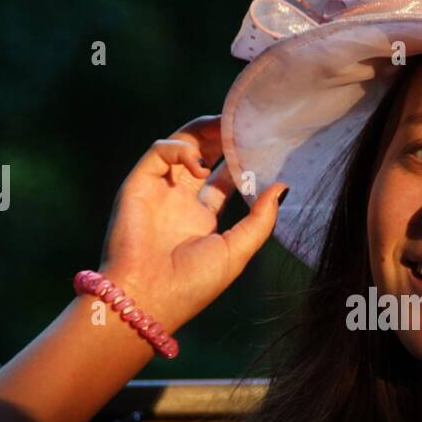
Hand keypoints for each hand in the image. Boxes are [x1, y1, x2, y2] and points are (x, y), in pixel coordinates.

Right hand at [98, 116, 286, 331]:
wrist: (149, 296)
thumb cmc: (192, 283)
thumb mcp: (237, 250)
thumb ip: (261, 219)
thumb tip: (283, 186)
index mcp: (201, 221)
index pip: (221, 181)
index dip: (238, 162)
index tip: (259, 147)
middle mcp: (178, 203)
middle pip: (200, 157)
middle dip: (219, 138)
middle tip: (241, 124)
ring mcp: (157, 192)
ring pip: (179, 147)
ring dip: (201, 132)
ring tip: (225, 126)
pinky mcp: (137, 184)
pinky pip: (158, 152)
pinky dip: (180, 148)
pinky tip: (199, 164)